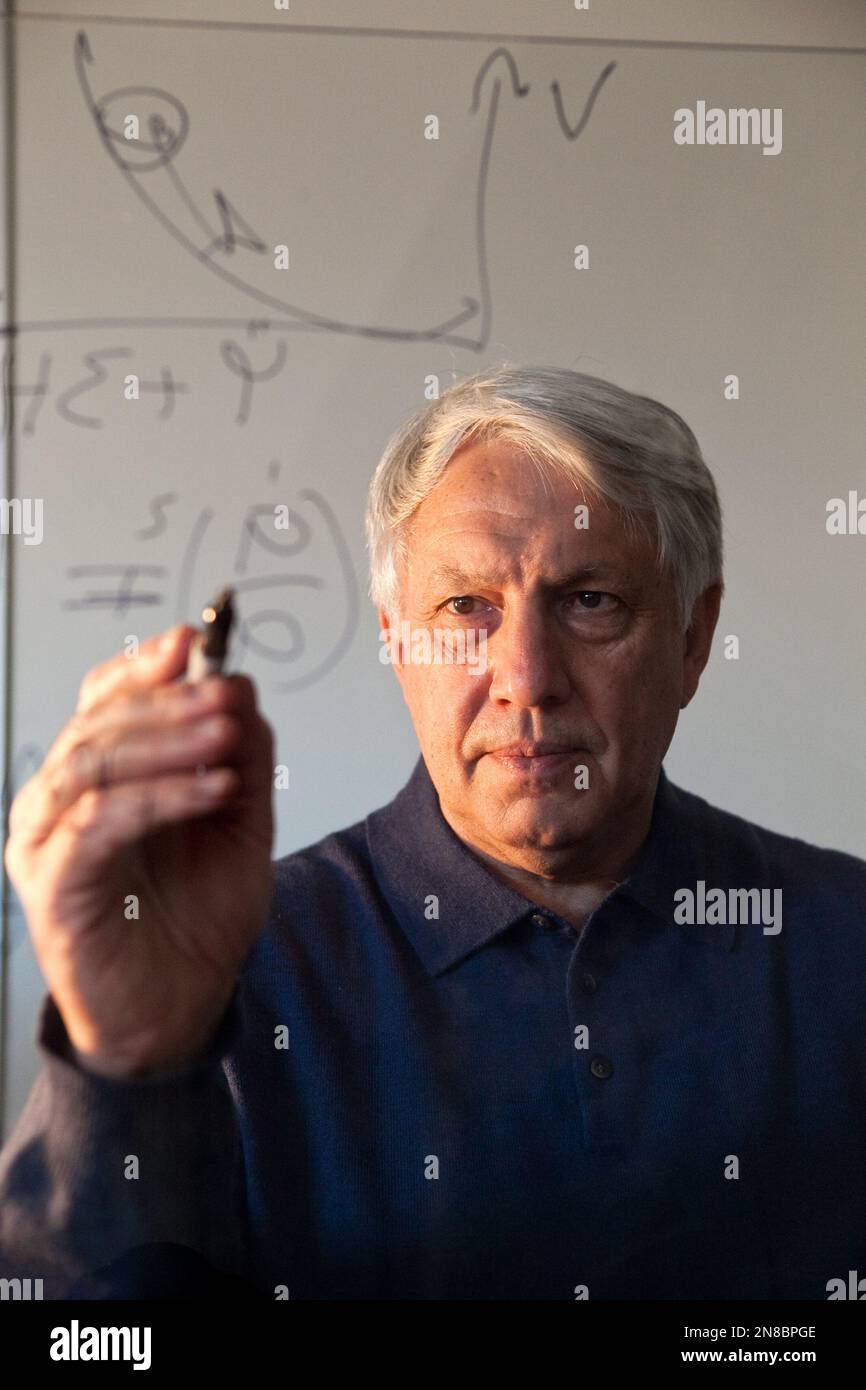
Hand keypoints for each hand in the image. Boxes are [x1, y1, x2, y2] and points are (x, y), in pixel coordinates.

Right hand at [4, 625, 274, 1077]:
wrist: (180, 1008)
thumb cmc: (196, 920)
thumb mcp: (240, 824)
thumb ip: (241, 757)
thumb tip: (241, 685)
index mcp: (98, 778)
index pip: (105, 700)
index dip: (145, 666)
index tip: (194, 640)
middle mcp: (60, 801)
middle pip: (97, 723)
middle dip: (168, 701)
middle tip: (225, 696)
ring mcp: (47, 842)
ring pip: (91, 764)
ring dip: (164, 742)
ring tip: (224, 738)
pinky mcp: (53, 885)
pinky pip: (98, 823)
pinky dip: (159, 797)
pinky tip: (211, 790)